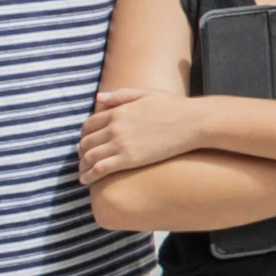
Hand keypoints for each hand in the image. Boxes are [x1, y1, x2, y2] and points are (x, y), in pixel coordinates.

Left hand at [75, 90, 209, 180]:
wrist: (193, 122)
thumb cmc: (174, 107)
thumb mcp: (146, 94)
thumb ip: (121, 96)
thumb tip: (99, 98)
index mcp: (118, 111)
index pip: (89, 124)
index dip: (83, 135)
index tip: (85, 143)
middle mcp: (115, 127)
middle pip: (86, 141)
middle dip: (81, 151)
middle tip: (83, 159)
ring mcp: (120, 143)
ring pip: (89, 156)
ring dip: (82, 166)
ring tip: (82, 173)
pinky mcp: (129, 159)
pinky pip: (100, 169)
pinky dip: (89, 175)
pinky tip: (86, 181)